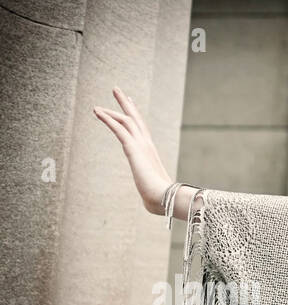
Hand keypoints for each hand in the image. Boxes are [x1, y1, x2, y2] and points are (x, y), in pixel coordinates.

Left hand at [93, 88, 171, 214]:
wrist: (165, 199)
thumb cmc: (161, 200)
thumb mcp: (153, 193)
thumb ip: (150, 192)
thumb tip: (151, 205)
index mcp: (151, 154)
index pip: (142, 131)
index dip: (135, 116)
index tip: (130, 105)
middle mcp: (147, 146)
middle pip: (136, 119)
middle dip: (126, 104)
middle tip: (118, 91)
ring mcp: (141, 146)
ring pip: (126, 120)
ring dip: (111, 111)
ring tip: (96, 106)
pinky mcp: (133, 148)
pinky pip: (118, 128)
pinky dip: (107, 118)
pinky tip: (96, 111)